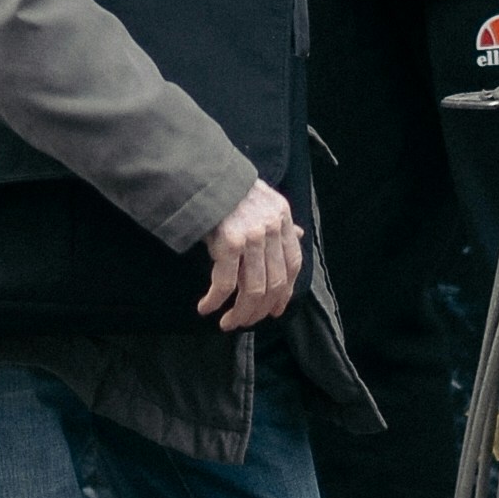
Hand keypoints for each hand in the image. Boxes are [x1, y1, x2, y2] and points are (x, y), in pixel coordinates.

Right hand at [196, 178, 303, 330]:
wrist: (200, 174)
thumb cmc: (228, 190)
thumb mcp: (263, 200)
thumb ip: (280, 222)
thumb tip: (298, 235)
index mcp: (282, 217)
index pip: (293, 264)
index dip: (285, 292)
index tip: (274, 310)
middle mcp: (271, 228)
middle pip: (275, 283)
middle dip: (261, 310)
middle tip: (246, 322)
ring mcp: (252, 236)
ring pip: (253, 289)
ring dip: (240, 313)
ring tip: (228, 323)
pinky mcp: (229, 243)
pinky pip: (226, 284)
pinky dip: (216, 301)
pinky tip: (206, 308)